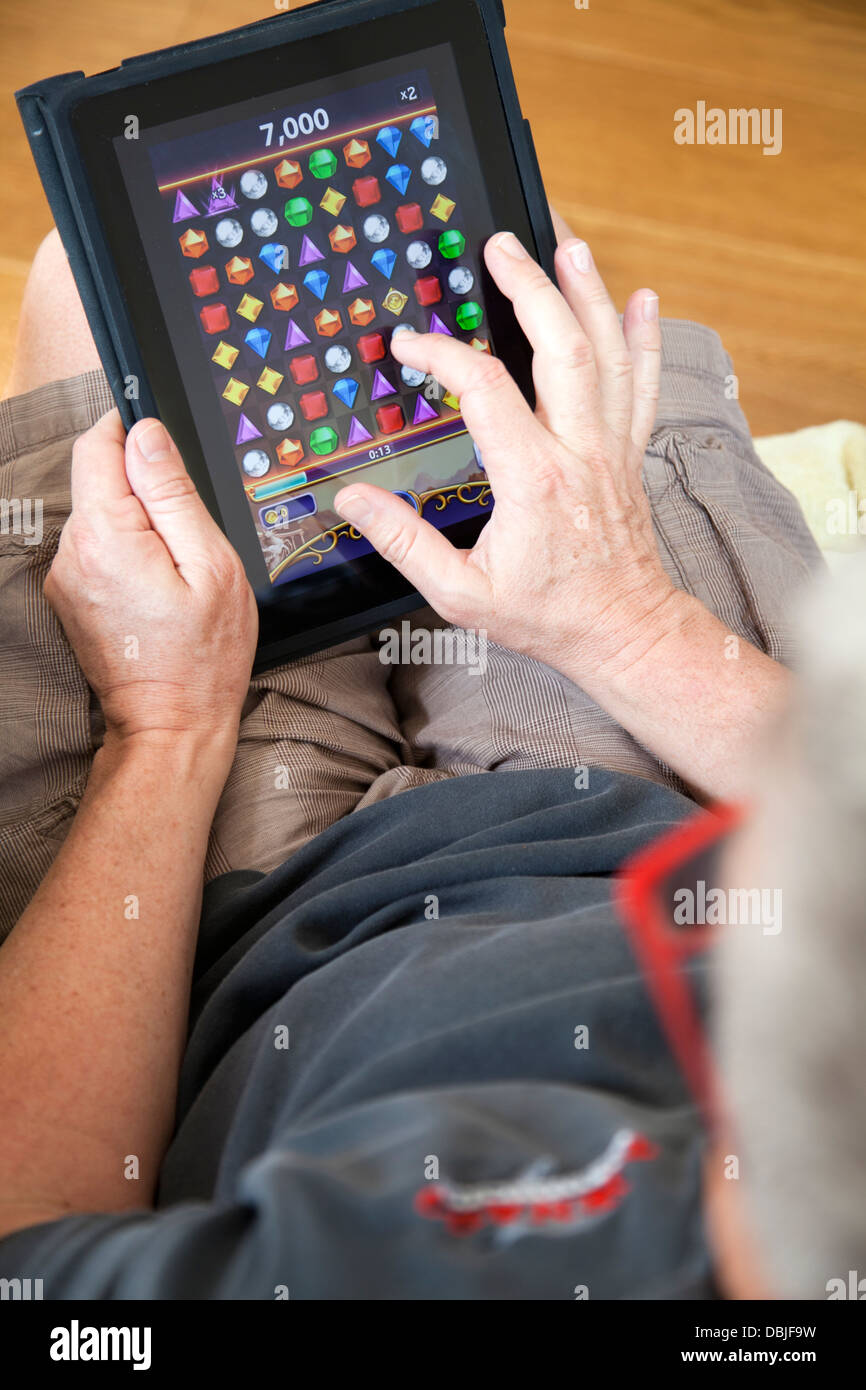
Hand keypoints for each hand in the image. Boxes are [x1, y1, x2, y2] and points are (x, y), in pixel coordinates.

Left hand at [45, 411, 256, 748]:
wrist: (171, 725)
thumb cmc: (202, 656)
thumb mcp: (209, 563)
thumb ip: (173, 492)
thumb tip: (147, 433)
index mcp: (105, 534)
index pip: (98, 444)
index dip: (133, 432)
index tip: (166, 449)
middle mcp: (72, 551)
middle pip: (100, 480)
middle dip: (147, 491)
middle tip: (190, 536)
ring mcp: (68, 577)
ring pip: (103, 516)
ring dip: (141, 527)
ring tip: (179, 573)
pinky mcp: (73, 597)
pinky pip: (100, 550)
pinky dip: (131, 555)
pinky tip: (160, 591)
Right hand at [334, 232, 679, 682]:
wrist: (624, 632)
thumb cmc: (549, 616)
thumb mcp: (459, 593)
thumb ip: (403, 542)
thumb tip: (354, 500)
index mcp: (531, 480)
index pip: (483, 389)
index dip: (442, 354)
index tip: (410, 344)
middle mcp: (578, 451)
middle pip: (561, 346)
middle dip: (530, 286)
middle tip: (502, 245)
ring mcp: (611, 448)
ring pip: (607, 353)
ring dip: (588, 293)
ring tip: (568, 244)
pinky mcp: (630, 454)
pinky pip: (643, 385)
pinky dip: (645, 339)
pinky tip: (644, 299)